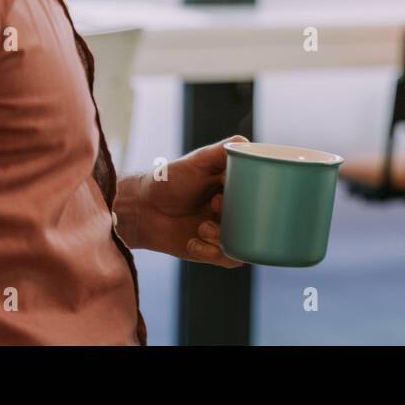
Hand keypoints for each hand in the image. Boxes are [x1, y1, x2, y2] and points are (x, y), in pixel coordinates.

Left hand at [117, 135, 246, 267]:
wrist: (142, 208)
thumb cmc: (170, 180)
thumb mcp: (198, 160)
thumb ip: (223, 151)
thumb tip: (247, 145)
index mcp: (237, 189)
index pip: (262, 195)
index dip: (251, 196)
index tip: (225, 191)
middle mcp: (235, 211)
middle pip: (256, 220)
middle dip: (237, 217)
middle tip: (214, 205)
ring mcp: (225, 231)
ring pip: (245, 242)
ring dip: (224, 237)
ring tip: (201, 228)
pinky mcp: (213, 251)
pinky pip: (228, 259)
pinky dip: (211, 252)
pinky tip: (192, 241)